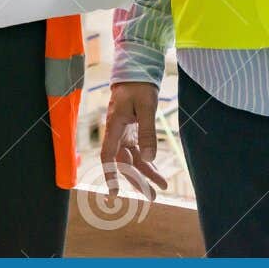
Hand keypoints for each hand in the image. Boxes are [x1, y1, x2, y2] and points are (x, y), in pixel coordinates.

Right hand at [99, 81, 169, 199]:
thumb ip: (148, 133)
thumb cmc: (139, 86)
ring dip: (145, 173)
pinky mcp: (132, 130)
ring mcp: (124, 132)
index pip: (108, 157)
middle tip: (152, 196)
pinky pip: (138, 151)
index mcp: (114, 126)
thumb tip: (150, 158)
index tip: (113, 194)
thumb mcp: (147, 107)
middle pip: (123, 162)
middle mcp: (116, 132)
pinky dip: (147, 161)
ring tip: (160, 187)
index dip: (110, 175)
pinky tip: (156, 171)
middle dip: (137, 180)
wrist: (137, 70)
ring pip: (132, 159)